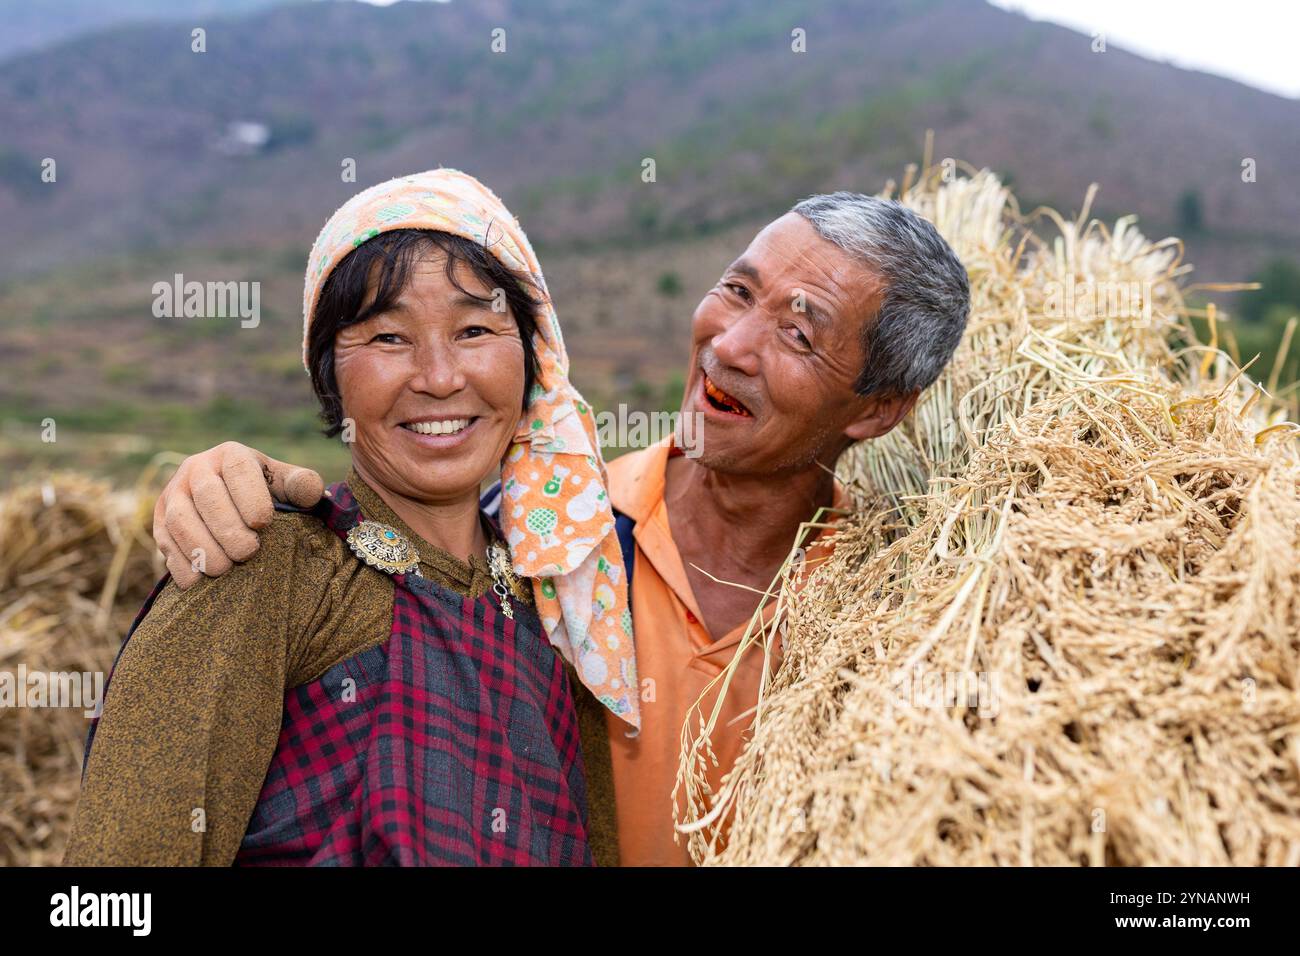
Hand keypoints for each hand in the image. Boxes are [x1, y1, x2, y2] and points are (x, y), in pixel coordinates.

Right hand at [152, 442, 324, 587]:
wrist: (229, 501)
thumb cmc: (266, 493)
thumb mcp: (285, 484)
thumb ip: (301, 485)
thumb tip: (311, 492)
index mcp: (231, 455)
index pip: (237, 469)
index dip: (250, 497)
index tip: (263, 523)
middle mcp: (197, 469)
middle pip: (207, 496)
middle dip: (227, 529)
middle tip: (248, 552)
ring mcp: (174, 494)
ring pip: (180, 520)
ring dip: (201, 548)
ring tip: (224, 570)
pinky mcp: (160, 521)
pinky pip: (164, 542)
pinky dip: (180, 564)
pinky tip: (199, 581)